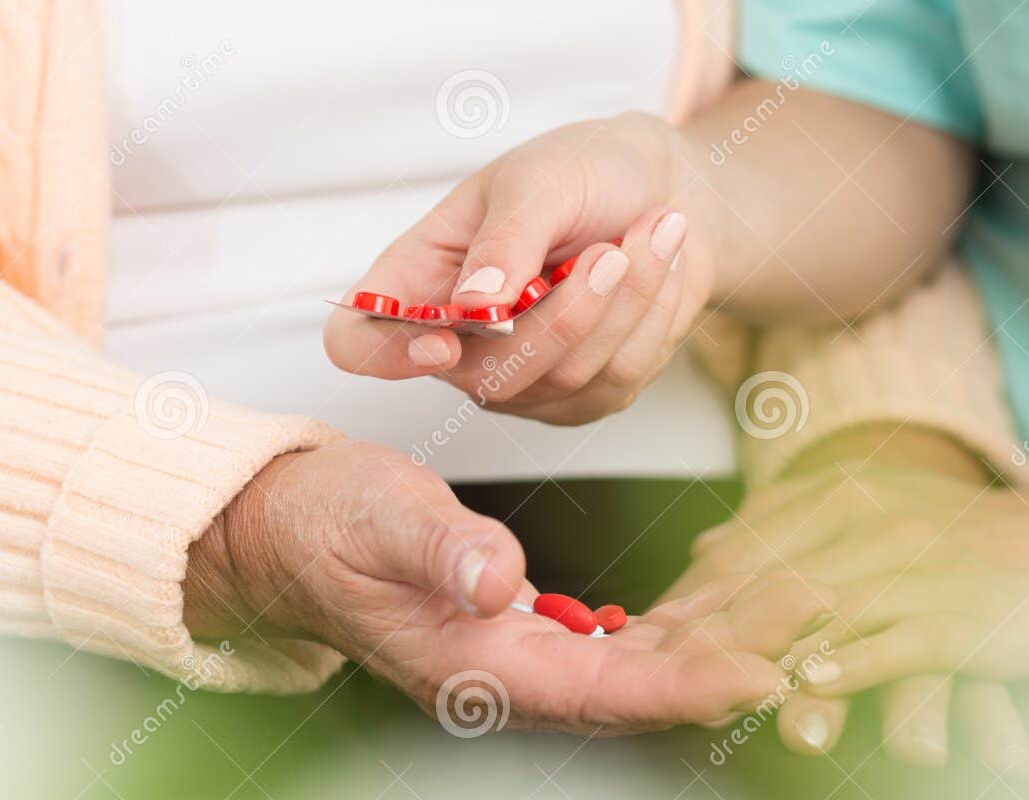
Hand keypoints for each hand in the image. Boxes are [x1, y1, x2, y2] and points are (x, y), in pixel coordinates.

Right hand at [183, 441, 830, 733]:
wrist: (280, 535)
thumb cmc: (321, 525)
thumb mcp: (373, 519)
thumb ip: (437, 549)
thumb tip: (499, 580)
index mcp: (473, 669)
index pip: (604, 692)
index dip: (688, 684)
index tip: (764, 670)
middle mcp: (504, 682)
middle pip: (640, 688)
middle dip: (728, 655)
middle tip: (813, 609)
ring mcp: (515, 664)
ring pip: (638, 669)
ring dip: (712, 639)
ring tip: (789, 597)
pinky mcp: (522, 635)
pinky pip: (616, 645)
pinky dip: (673, 624)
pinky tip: (716, 594)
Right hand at [323, 113, 717, 424]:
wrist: (670, 190)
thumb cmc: (586, 171)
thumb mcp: (539, 179)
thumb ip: (506, 239)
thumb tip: (475, 306)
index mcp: (418, 279)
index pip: (358, 342)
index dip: (385, 355)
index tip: (445, 338)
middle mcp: (459, 344)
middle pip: (485, 377)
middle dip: (564, 315)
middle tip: (614, 249)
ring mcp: (522, 382)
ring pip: (563, 378)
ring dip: (622, 302)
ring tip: (655, 231)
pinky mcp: (584, 398)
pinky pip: (616, 378)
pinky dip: (648, 316)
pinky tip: (659, 266)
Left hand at [663, 427, 1028, 768]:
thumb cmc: (971, 540)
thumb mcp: (876, 513)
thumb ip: (790, 529)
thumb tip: (703, 545)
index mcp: (845, 501)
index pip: (749, 549)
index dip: (692, 594)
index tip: (643, 633)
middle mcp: (873, 530)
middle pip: (770, 584)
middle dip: (705, 631)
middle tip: (652, 669)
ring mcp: (916, 573)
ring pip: (821, 617)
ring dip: (760, 656)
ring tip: (707, 689)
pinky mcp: (957, 620)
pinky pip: (892, 646)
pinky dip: (847, 669)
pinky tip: (808, 688)